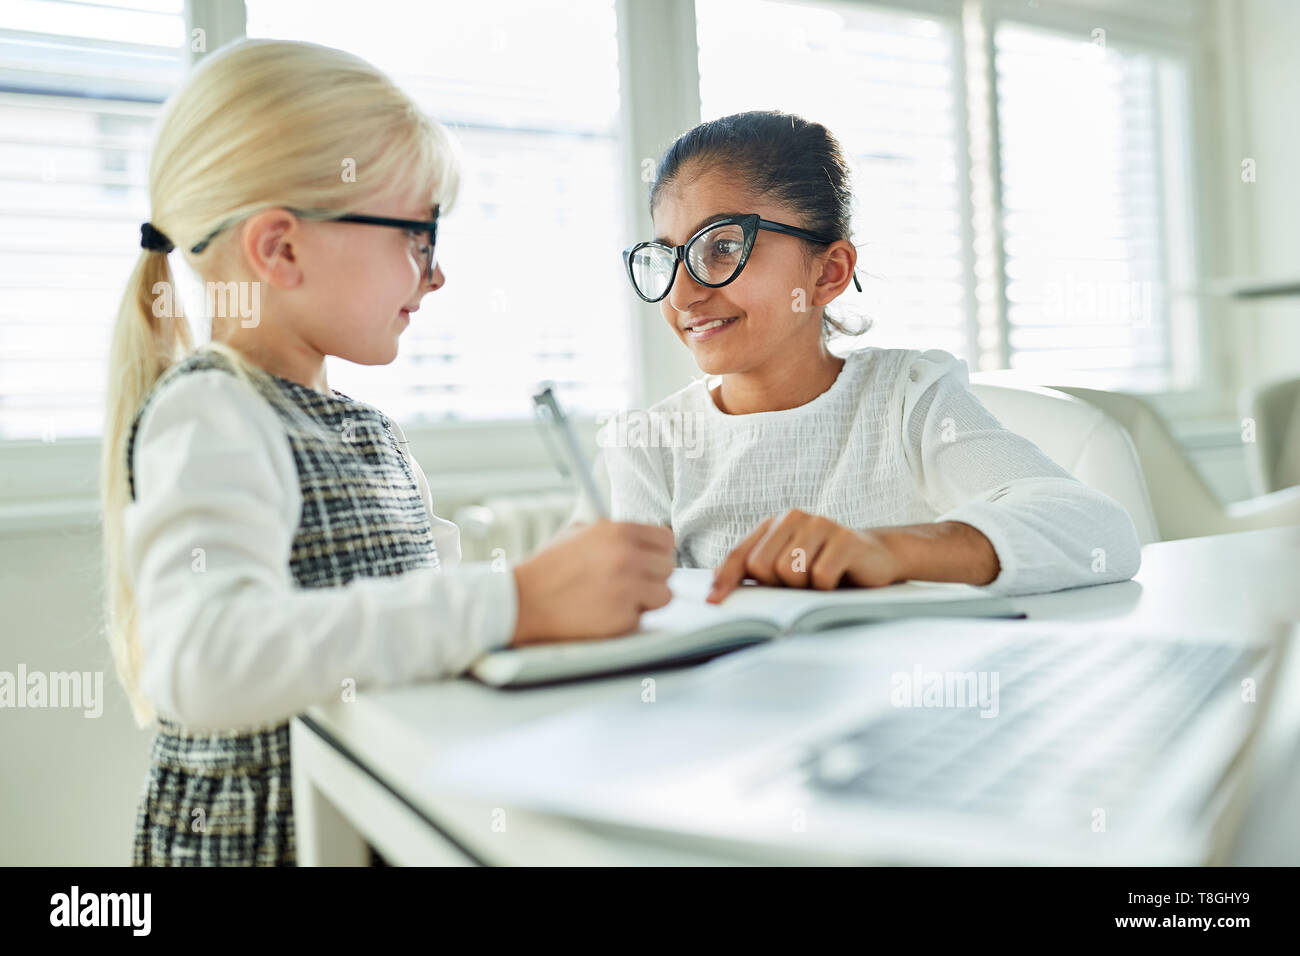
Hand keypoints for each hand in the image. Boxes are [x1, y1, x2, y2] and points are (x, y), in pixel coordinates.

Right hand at [510, 520, 674, 645]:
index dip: (657, 552)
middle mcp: (626, 556)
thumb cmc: (548, 570)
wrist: (524, 601)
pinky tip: (604, 612)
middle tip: (631, 583)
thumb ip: (612, 533)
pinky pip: (643, 618)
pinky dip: (628, 619)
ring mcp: (627, 588)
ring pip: (664, 595)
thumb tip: (641, 538)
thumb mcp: (577, 534)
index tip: (650, 561)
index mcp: (618, 532)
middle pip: (668, 567)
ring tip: (618, 599)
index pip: (665, 539)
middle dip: (653, 577)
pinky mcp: (623, 617)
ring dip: (646, 600)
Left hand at [707, 509, 903, 602]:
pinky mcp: (845, 539)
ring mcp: (821, 525)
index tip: (713, 601)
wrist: (878, 557)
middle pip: (763, 566)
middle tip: (801, 584)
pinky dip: (827, 588)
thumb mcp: (789, 568)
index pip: (741, 553)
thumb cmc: (827, 566)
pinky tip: (838, 580)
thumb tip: (714, 578)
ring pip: (790, 571)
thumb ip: (755, 569)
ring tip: (820, 580)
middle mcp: (794, 518)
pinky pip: (820, 577)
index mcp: (775, 524)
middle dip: (778, 584)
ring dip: (805, 587)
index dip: (725, 578)